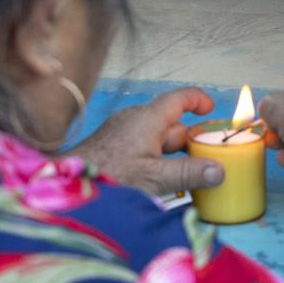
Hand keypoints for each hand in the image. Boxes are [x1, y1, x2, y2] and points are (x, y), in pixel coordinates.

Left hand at [68, 88, 226, 193]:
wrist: (63, 185)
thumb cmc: (108, 177)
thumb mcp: (154, 178)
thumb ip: (188, 174)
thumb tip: (220, 170)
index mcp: (147, 119)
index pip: (180, 98)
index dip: (199, 100)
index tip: (212, 112)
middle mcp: (134, 120)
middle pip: (171, 124)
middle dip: (190, 141)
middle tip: (209, 160)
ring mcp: (121, 134)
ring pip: (156, 139)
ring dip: (173, 154)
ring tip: (188, 176)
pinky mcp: (112, 148)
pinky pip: (142, 148)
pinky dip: (156, 159)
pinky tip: (159, 182)